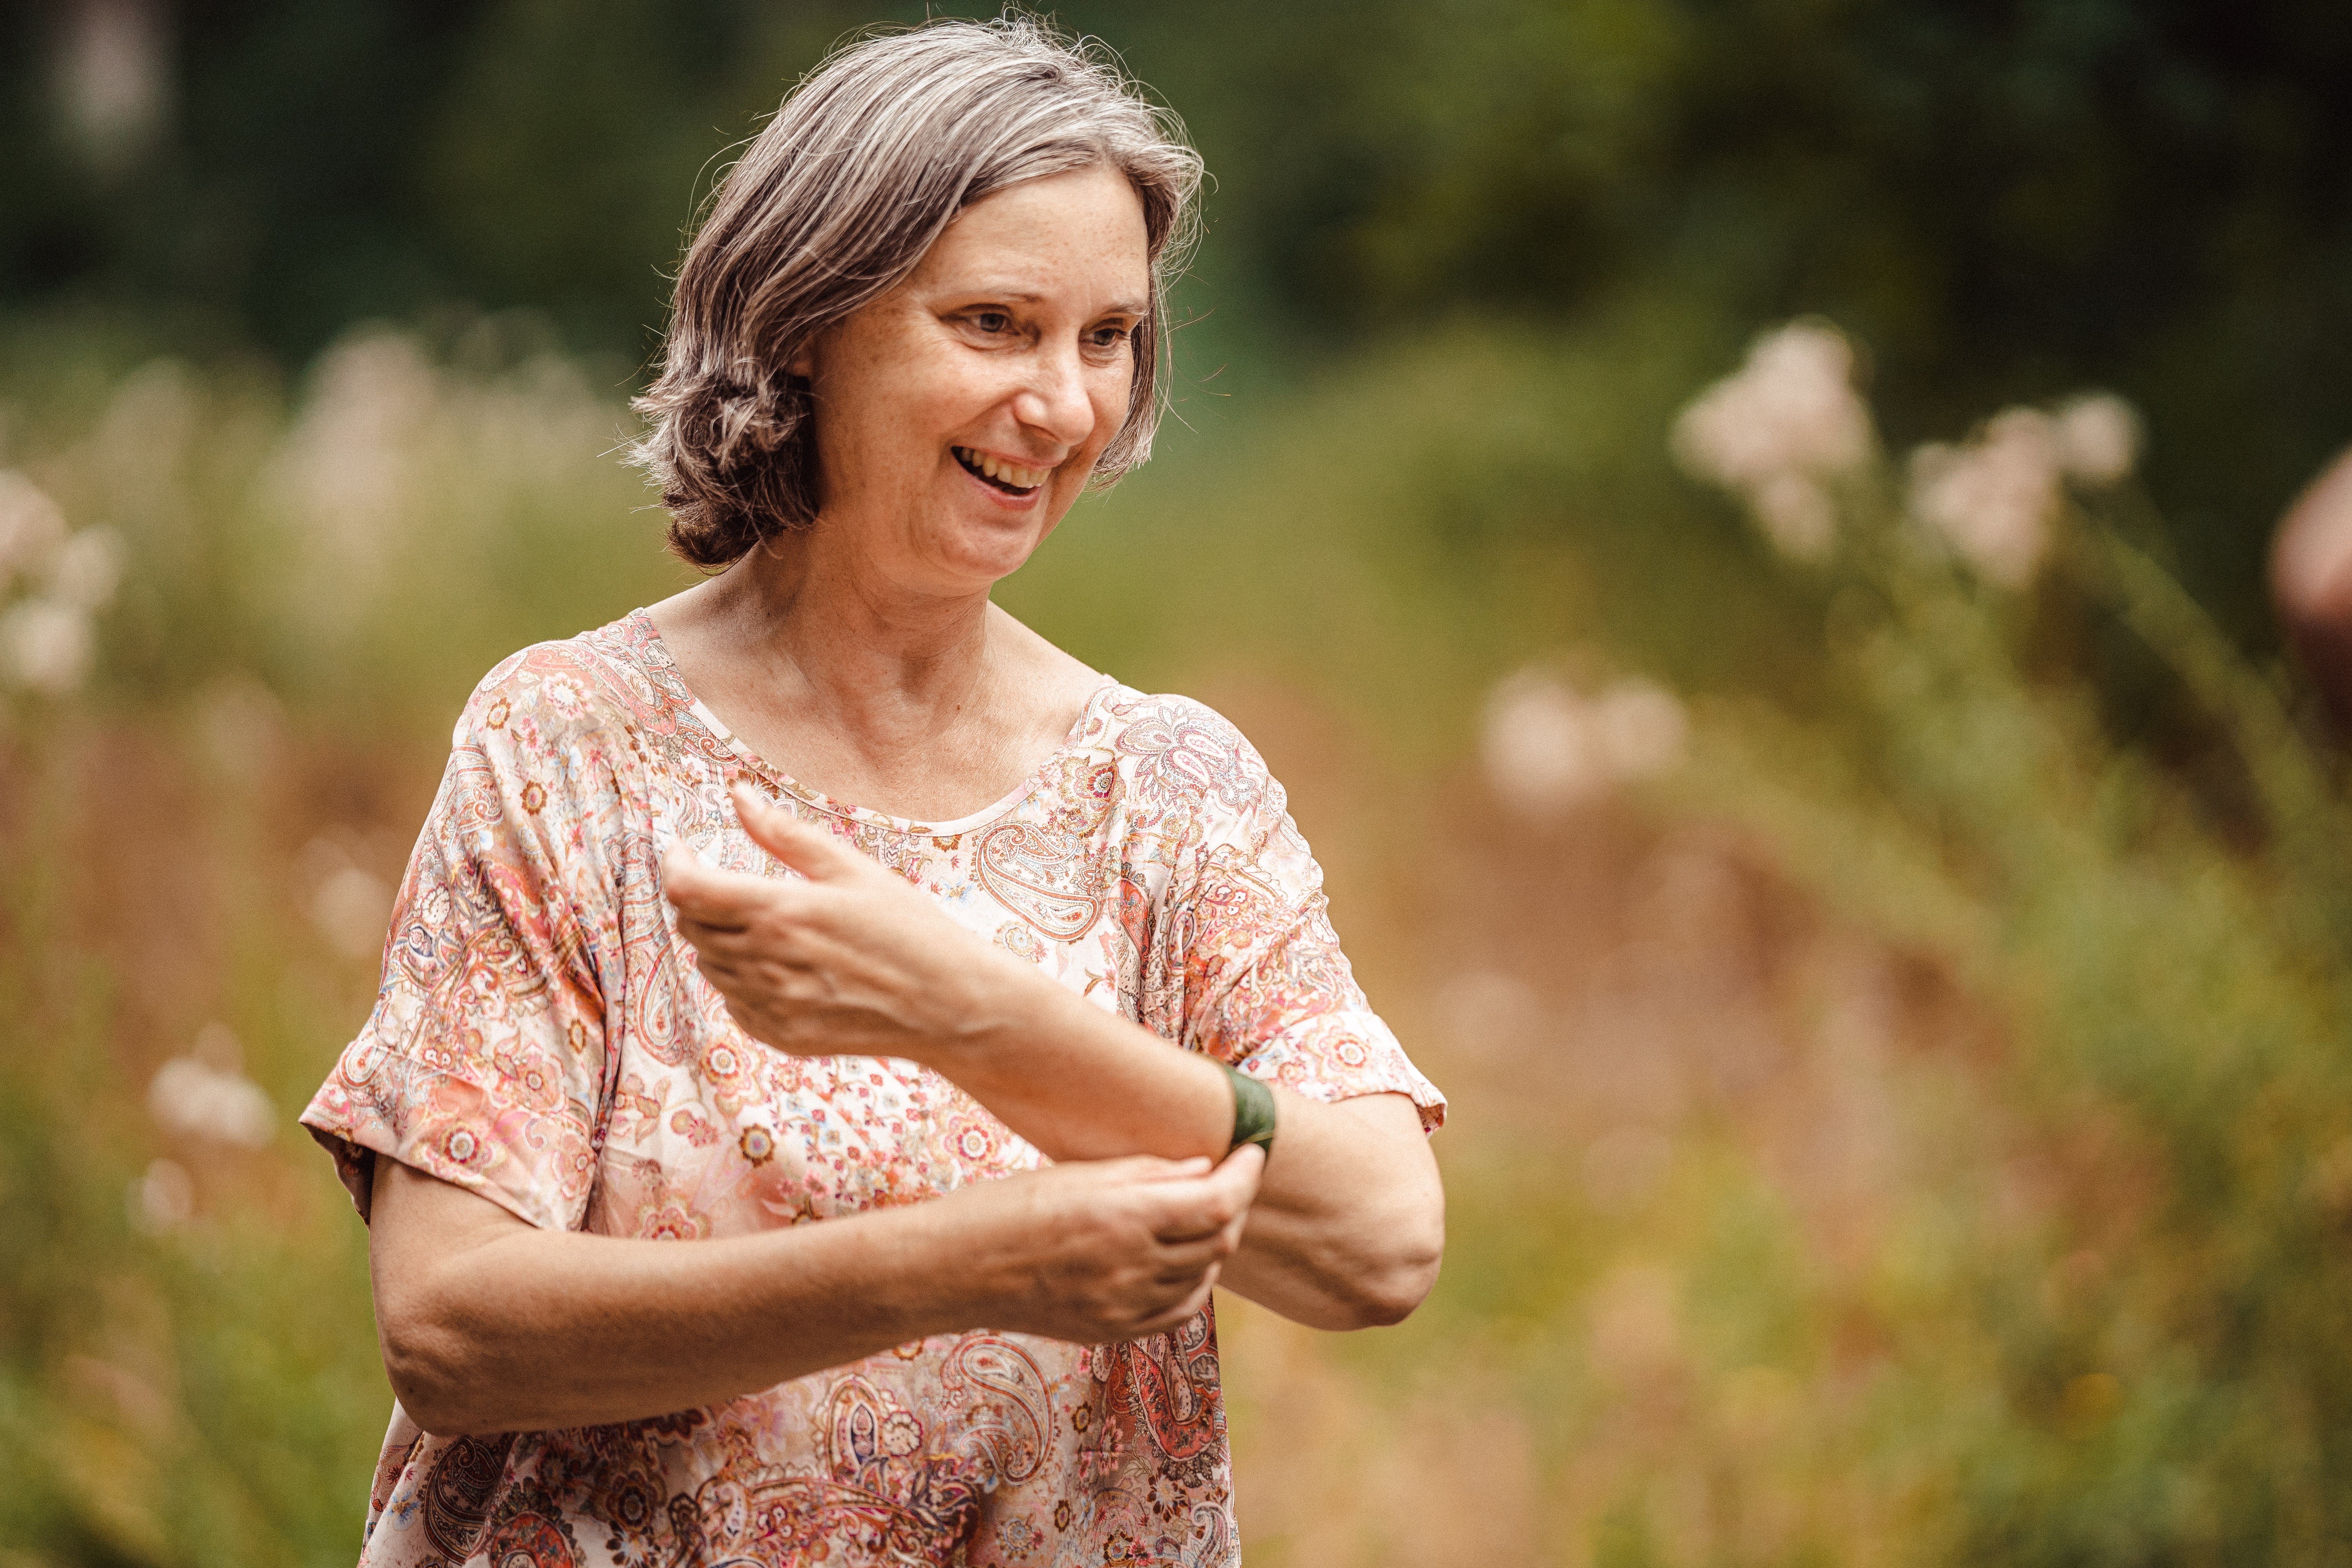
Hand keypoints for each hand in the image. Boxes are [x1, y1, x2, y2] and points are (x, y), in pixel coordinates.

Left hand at [662, 779, 1028, 1058]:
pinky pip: (734, 1002)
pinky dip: (741, 979)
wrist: (948, 1005)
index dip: (674, 864)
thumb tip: (738, 795)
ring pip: (709, 965)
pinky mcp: (779, 1035)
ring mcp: (769, 1005)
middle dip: (695, 898)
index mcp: (779, 912)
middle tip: (726, 883)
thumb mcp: (853, 869)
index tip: (683, 850)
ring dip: (718, 939)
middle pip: (690, 926)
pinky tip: (782, 965)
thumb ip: (786, 834)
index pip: (687, 889)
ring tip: (763, 924)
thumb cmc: (909, 929)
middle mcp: (764, 963)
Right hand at [941, 1145, 1265, 1341]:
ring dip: (1214, 1243)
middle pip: (1219, 1239)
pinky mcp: (1111, 1332)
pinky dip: (1194, 1284)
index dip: (1246, 1174)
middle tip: (1228, 1178)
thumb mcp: (1076, 1174)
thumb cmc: (1007, 1207)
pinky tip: (1182, 1262)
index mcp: (1122, 1217)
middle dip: (1234, 1204)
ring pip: (1204, 1276)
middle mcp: (1131, 1266)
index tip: (1252, 1151)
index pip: (1217, 1200)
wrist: (954, 1271)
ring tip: (1200, 1214)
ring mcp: (1123, 1306)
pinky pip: (1178, 1312)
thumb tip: (1204, 1168)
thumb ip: (1146, 1173)